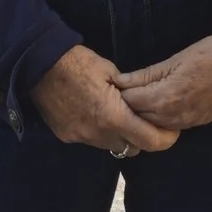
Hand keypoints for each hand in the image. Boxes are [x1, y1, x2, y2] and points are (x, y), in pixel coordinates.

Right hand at [30, 45, 177, 154]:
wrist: (39, 66)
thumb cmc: (79, 63)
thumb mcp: (111, 71)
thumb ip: (129, 92)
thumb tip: (142, 101)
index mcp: (113, 117)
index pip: (150, 141)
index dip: (165, 139)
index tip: (171, 131)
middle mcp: (98, 134)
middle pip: (132, 149)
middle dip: (141, 138)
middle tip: (143, 120)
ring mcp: (81, 137)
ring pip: (111, 146)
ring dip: (118, 135)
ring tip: (116, 114)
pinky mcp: (67, 136)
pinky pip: (91, 140)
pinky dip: (98, 132)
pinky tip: (93, 113)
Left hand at [113, 12, 211, 130]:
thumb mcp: (175, 59)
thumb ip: (147, 75)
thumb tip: (120, 82)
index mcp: (165, 98)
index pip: (129, 102)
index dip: (119, 93)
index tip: (111, 83)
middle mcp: (175, 117)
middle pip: (139, 117)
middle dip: (127, 105)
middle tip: (120, 91)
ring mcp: (188, 122)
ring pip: (154, 124)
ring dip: (144, 113)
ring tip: (139, 96)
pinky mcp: (198, 122)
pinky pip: (171, 125)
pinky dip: (160, 117)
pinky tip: (160, 102)